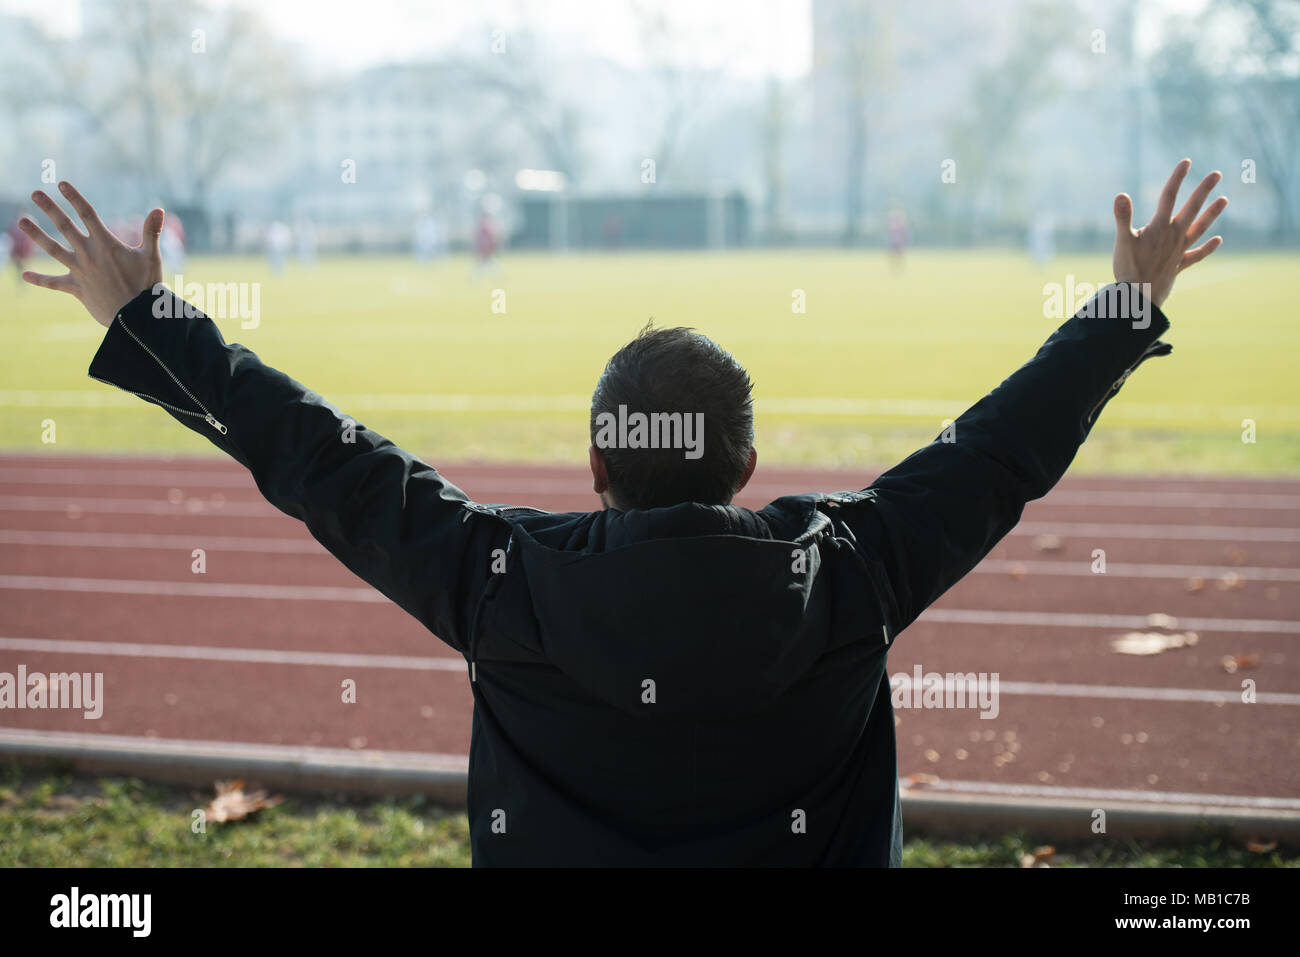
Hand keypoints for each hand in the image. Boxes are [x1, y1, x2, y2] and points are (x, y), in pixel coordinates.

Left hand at [19, 182, 163, 327]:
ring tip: (21, 221)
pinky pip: (54, 283)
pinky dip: (40, 280)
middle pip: (65, 226)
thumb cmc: (146, 286)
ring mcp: (80, 271)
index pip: (87, 214)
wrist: (135, 316)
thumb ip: (152, 232)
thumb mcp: (151, 257)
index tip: (61, 184)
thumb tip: (159, 210)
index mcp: (106, 244)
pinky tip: (24, 275)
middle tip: (35, 193)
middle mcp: (89, 254)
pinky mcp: (76, 288)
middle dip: (50, 208)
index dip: (74, 197)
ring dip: (36, 234)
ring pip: (53, 249)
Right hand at [1112, 159, 1226, 307]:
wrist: (1139, 299)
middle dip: (1204, 190)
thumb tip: (1121, 195)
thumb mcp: (1122, 242)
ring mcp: (1179, 251)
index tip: (1187, 162)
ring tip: (1225, 200)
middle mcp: (1174, 236)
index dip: (1178, 178)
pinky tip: (1218, 240)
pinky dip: (1208, 247)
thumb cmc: (1129, 271)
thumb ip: (1123, 218)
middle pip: (1192, 208)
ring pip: (1200, 228)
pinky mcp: (1179, 265)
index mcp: (1160, 228)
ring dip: (1212, 214)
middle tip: (1217, 174)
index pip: (1169, 197)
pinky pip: (1197, 254)